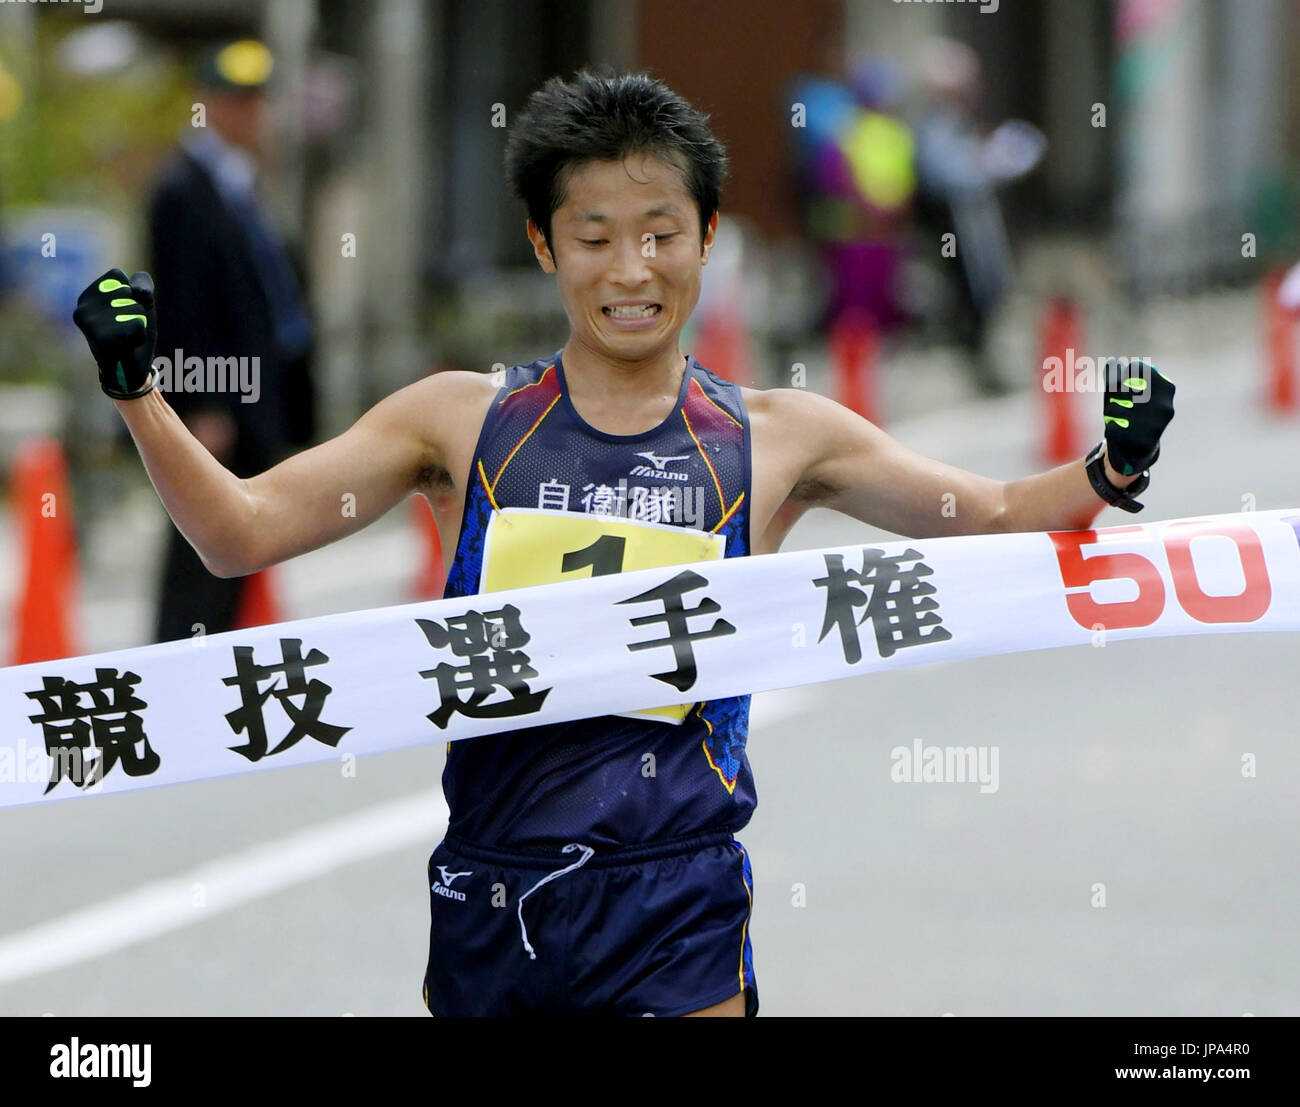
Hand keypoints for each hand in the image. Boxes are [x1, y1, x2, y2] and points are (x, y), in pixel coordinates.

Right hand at [72, 269, 157, 399]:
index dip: (132, 294)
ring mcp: (89, 324)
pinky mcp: (101, 339)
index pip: (118, 276)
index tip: (123, 312)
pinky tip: (127, 346)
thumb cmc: (133, 333)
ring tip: (126, 337)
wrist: (128, 370)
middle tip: (125, 329)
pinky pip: (138, 325)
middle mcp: (81, 308)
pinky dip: (140, 335)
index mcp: (86, 297)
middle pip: (128, 292)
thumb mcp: (141, 303)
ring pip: (134, 308)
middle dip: (136, 310)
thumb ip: (142, 285)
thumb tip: (138, 291)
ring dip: (139, 323)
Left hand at [1102, 359, 1173, 475]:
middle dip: (1115, 393)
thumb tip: (1111, 362)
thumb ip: (1115, 375)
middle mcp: (1165, 407)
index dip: (1121, 373)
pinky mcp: (1143, 442)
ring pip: (1113, 410)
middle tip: (1119, 400)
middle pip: (1121, 388)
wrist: (1139, 446)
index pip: (1136, 368)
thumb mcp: (1124, 391)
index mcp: (1166, 388)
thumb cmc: (1131, 410)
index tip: (1122, 380)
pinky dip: (1111, 427)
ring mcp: (1156, 425)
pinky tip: (1120, 431)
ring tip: (1118, 416)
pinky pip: (1112, 428)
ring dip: (1110, 411)